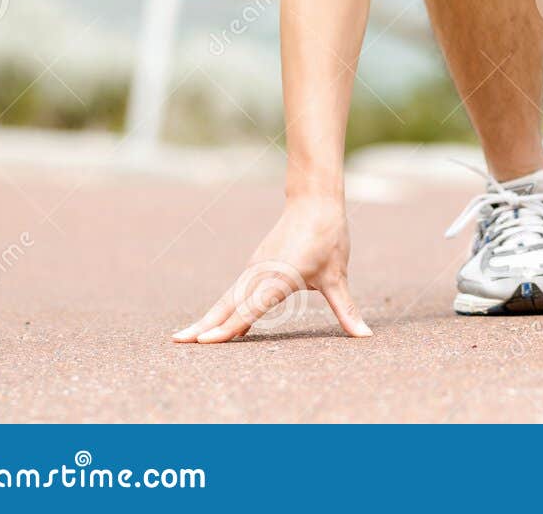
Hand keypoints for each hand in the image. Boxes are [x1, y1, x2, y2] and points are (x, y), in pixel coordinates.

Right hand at [171, 194, 371, 342]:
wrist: (314, 201)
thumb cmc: (327, 236)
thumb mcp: (337, 276)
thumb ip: (346, 310)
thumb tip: (364, 336)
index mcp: (279, 278)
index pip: (250, 309)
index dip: (229, 327)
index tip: (205, 342)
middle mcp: (260, 274)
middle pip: (227, 305)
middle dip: (203, 326)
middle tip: (177, 342)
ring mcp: (255, 270)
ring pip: (227, 299)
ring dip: (207, 318)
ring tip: (184, 338)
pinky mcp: (255, 267)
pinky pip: (235, 293)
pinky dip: (222, 309)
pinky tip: (215, 324)